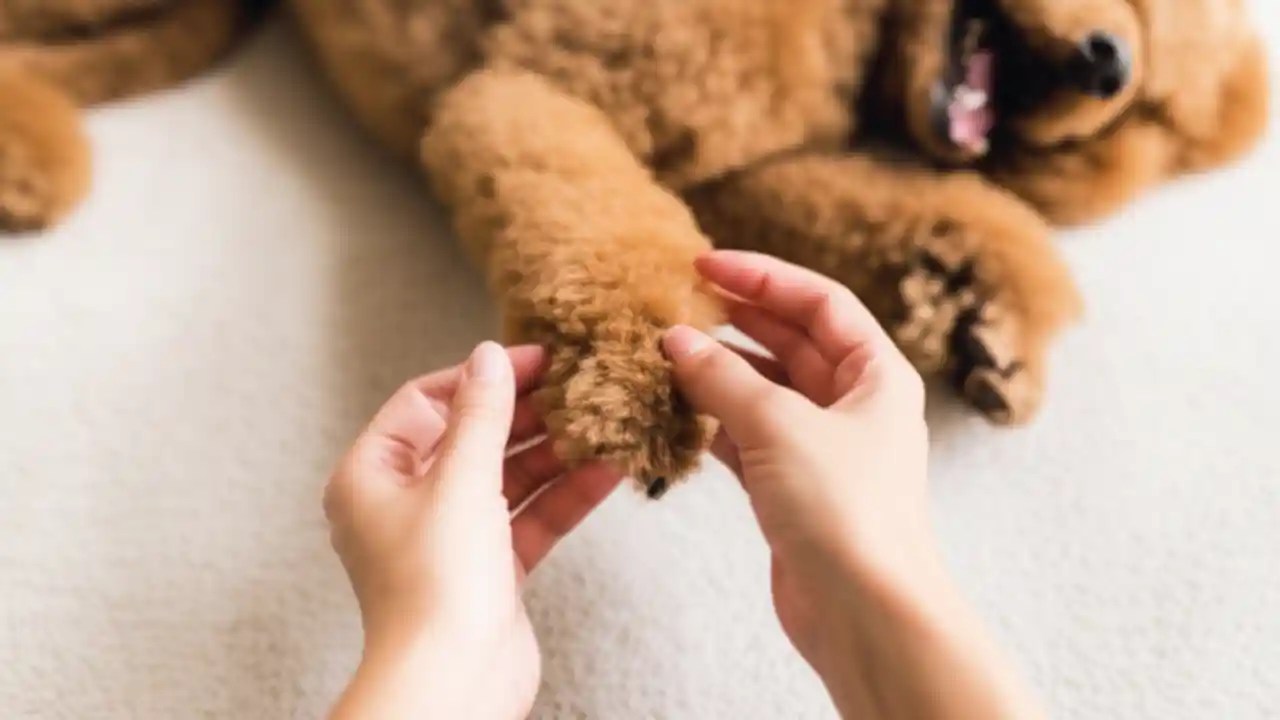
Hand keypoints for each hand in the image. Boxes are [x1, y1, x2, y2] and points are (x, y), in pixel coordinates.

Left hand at [325, 343, 621, 719]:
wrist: (452, 684)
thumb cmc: (432, 590)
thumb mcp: (460, 482)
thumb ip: (481, 415)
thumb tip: (489, 357)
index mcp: (372, 477)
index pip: (425, 403)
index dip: (480, 377)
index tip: (532, 357)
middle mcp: (406, 504)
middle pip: (472, 438)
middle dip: (525, 413)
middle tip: (576, 384)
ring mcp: (451, 537)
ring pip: (508, 477)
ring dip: (555, 452)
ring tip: (602, 421)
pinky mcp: (490, 569)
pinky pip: (531, 517)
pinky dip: (566, 495)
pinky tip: (607, 470)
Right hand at [663, 251, 1040, 719]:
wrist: (865, 613)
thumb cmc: (845, 512)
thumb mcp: (779, 426)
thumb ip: (723, 378)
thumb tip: (676, 340)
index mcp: (877, 375)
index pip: (819, 302)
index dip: (763, 277)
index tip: (706, 263)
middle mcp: (855, 406)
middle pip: (792, 341)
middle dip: (738, 319)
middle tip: (680, 301)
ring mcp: (823, 448)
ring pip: (766, 389)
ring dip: (721, 370)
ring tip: (668, 352)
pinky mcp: (794, 488)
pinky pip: (749, 435)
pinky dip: (715, 420)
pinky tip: (678, 408)